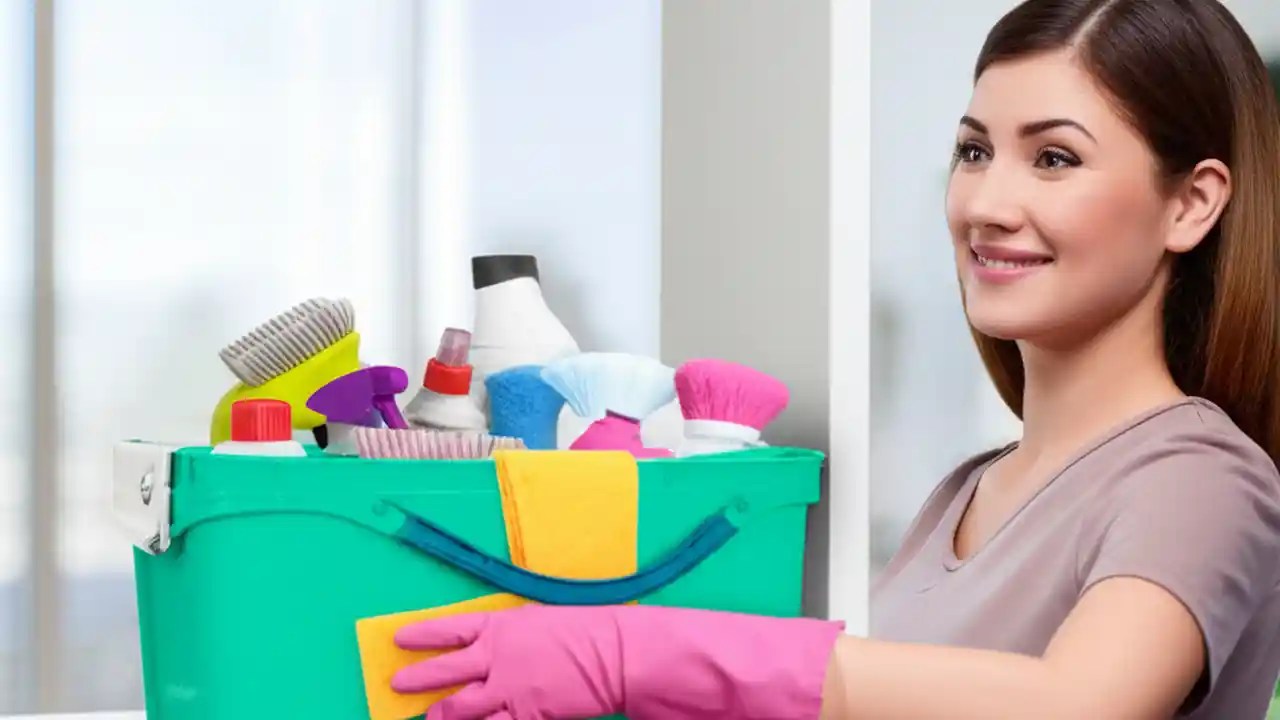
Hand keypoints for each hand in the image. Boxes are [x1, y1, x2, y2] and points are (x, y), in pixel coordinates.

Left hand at [392, 603, 622, 719]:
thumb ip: (509, 635)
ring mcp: (508, 690)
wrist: (614, 655)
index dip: (422, 635)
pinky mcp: (525, 716)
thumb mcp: (539, 621)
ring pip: (460, 708)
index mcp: (500, 626)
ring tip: (430, 717)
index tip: (400, 639)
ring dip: (442, 714)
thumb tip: (486, 648)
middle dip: (417, 679)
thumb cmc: (583, 630)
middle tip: (397, 685)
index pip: (449, 630)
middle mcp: (496, 658)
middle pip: (445, 672)